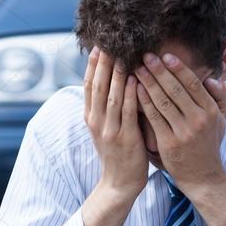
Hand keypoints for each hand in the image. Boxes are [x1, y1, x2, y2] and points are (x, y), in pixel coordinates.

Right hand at [84, 47, 148, 198]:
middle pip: (98, 86)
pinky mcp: (125, 138)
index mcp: (91, 118)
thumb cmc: (117, 155)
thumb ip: (105, 109)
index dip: (93, 65)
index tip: (99, 45)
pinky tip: (137, 78)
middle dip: (104, 62)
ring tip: (123, 53)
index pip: (89, 86)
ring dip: (117, 73)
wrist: (119, 185)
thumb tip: (109, 84)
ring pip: (112, 95)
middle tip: (110, 40)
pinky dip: (132, 94)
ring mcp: (110, 130)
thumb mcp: (105, 130)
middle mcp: (97, 122)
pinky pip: (128, 111)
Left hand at [135, 52, 225, 193]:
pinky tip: (136, 90)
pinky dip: (144, 102)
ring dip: (148, 83)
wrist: (203, 177)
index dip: (178, 68)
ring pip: (163, 101)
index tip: (165, 55)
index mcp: (210, 111)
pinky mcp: (168, 143)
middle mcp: (197, 120)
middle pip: (175, 89)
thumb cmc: (209, 145)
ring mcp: (182, 132)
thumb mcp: (222, 120)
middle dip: (159, 71)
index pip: (192, 83)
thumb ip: (220, 97)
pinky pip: (154, 118)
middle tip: (145, 55)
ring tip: (137, 69)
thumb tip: (213, 78)